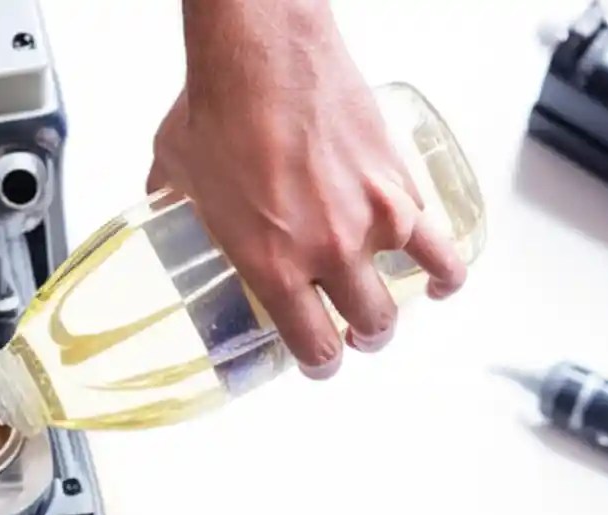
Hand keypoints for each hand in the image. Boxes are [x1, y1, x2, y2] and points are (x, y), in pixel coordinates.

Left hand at [151, 1, 464, 378]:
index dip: (318, 363)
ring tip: (398, 307)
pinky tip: (441, 274)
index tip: (318, 362)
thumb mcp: (178, 179)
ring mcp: (373, 219)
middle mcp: (329, 252)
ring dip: (403, 306)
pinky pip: (438, 239)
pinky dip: (444, 264)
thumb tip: (163, 206)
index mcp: (271, 265)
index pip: (312, 344)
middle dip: (363, 338)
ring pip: (408, 289)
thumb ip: (176, 207)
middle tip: (355, 335)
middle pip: (369, 325)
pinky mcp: (400, 183)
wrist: (263, 58)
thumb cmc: (219, 111)